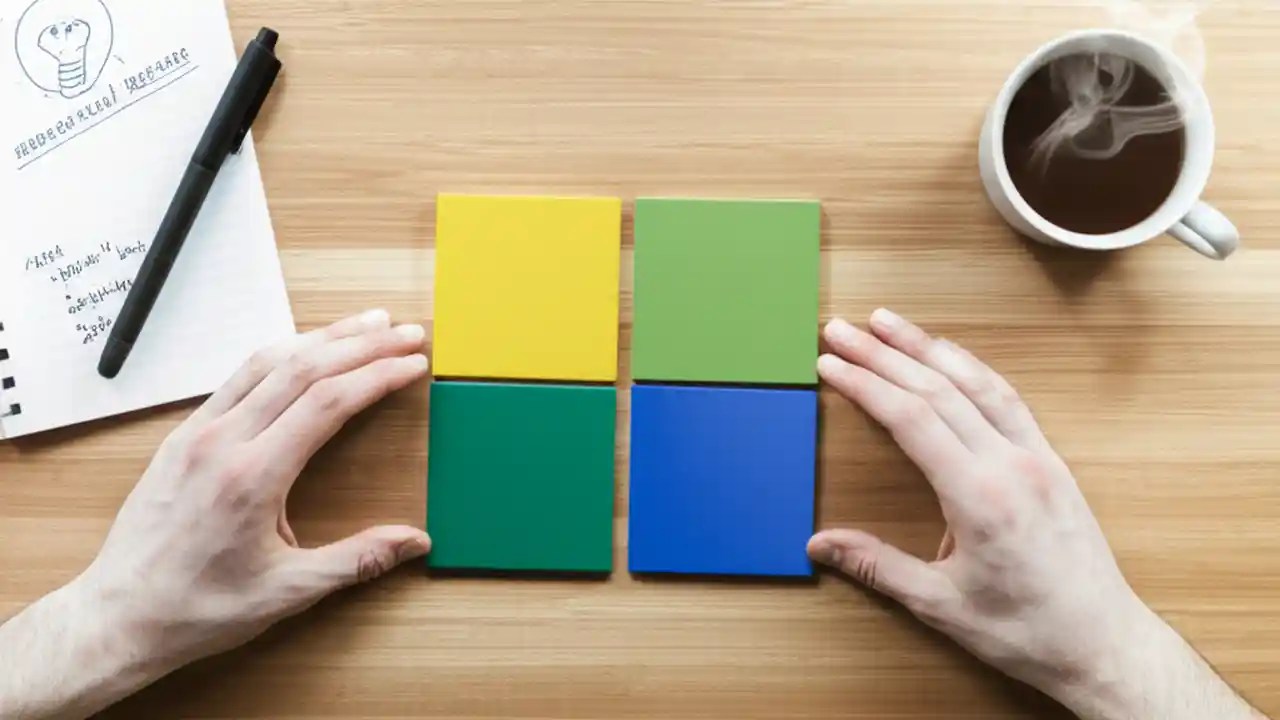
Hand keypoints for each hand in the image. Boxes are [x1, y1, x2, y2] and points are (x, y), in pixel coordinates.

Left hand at [82, 309, 431, 677]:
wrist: (120, 617)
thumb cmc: (199, 609)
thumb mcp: (287, 591)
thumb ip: (357, 560)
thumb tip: (416, 542)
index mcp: (251, 476)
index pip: (326, 403)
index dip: (376, 376)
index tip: (413, 364)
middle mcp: (222, 441)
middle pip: (301, 369)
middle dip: (360, 345)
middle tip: (405, 332)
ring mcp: (197, 433)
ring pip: (266, 362)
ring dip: (321, 338)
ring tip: (365, 325)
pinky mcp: (182, 436)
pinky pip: (238, 378)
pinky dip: (281, 355)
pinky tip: (305, 351)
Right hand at [807, 310, 1260, 719]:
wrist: (1103, 643)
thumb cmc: (1027, 631)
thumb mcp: (940, 605)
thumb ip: (878, 567)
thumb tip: (820, 544)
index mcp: (980, 497)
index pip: (912, 418)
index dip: (865, 385)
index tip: (830, 363)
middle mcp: (1012, 465)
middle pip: (938, 389)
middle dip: (883, 354)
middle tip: (841, 329)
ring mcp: (1037, 457)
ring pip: (977, 382)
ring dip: (928, 347)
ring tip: (888, 322)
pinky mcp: (1052, 462)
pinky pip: (1007, 398)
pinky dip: (971, 368)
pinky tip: (948, 355)